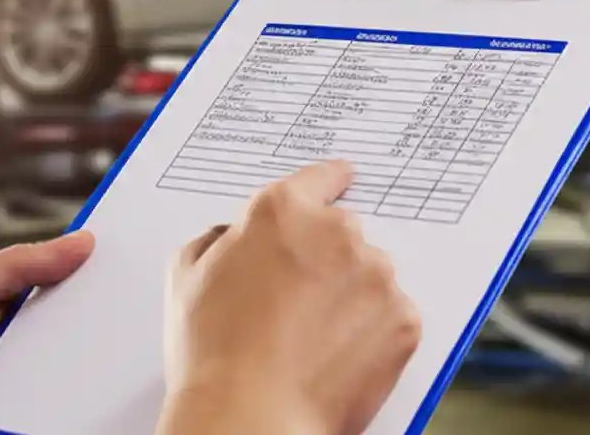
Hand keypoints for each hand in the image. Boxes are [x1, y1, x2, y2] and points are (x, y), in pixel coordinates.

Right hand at [157, 160, 421, 434]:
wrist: (250, 417)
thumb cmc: (212, 353)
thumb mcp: (187, 277)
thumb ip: (219, 239)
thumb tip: (235, 238)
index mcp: (282, 211)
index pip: (319, 178)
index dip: (326, 183)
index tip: (340, 180)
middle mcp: (337, 232)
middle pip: (344, 232)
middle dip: (327, 257)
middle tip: (296, 301)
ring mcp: (376, 275)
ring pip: (371, 274)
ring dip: (353, 295)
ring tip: (314, 338)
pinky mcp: (403, 319)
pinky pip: (392, 316)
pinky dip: (373, 333)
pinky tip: (337, 356)